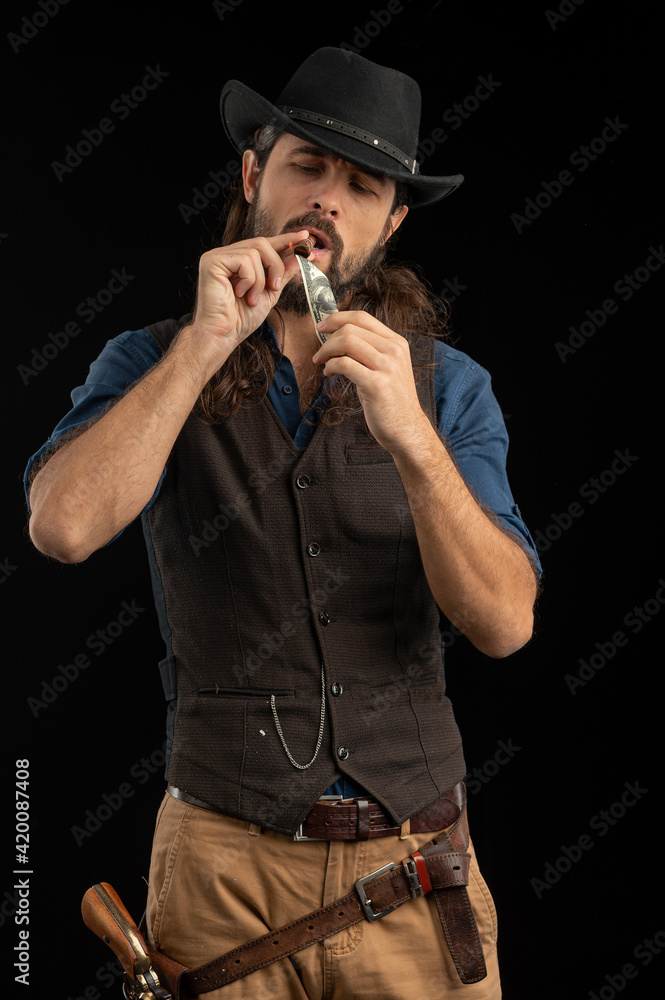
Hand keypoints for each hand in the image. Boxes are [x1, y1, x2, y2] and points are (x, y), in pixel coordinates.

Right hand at [185, 229, 310, 364]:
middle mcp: (226, 255)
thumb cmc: (240, 319)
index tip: (305, 237)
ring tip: (251, 298)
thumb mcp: (269, 294)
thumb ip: (282, 274)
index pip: (264, 244)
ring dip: (261, 279)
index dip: (285, 239)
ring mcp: (217, 256)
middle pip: (261, 243)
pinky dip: (250, 280)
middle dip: (275, 266)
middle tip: (275, 287)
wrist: (223, 336)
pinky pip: (244, 260)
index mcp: (237, 261)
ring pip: (255, 252)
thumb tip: (299, 257)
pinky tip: (239, 294)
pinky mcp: (212, 261)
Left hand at [312, 311, 431, 453]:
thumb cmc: (391, 401)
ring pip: (346, 343)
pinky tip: (329, 374)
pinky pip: (344, 364)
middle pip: (351, 329)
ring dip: (326, 351)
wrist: (406, 429)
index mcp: (397, 343)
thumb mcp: (387, 368)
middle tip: (319, 353)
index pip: (363, 317)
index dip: (338, 318)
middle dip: (328, 339)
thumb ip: (370, 351)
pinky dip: (331, 366)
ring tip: (322, 363)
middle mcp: (394, 351)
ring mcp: (387, 367)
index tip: (322, 327)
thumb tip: (339, 338)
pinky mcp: (376, 384)